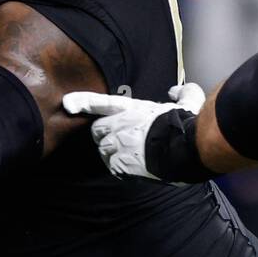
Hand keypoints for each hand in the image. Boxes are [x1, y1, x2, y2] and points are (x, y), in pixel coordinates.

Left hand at [62, 83, 206, 180]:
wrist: (189, 150)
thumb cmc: (188, 126)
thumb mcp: (189, 102)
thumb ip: (182, 92)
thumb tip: (176, 89)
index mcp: (134, 109)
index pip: (102, 103)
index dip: (83, 102)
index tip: (68, 103)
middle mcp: (121, 126)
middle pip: (98, 130)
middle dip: (104, 134)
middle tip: (117, 138)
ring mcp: (121, 146)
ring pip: (104, 150)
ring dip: (111, 152)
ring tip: (126, 153)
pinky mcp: (124, 165)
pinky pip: (113, 167)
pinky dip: (119, 167)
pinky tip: (130, 167)